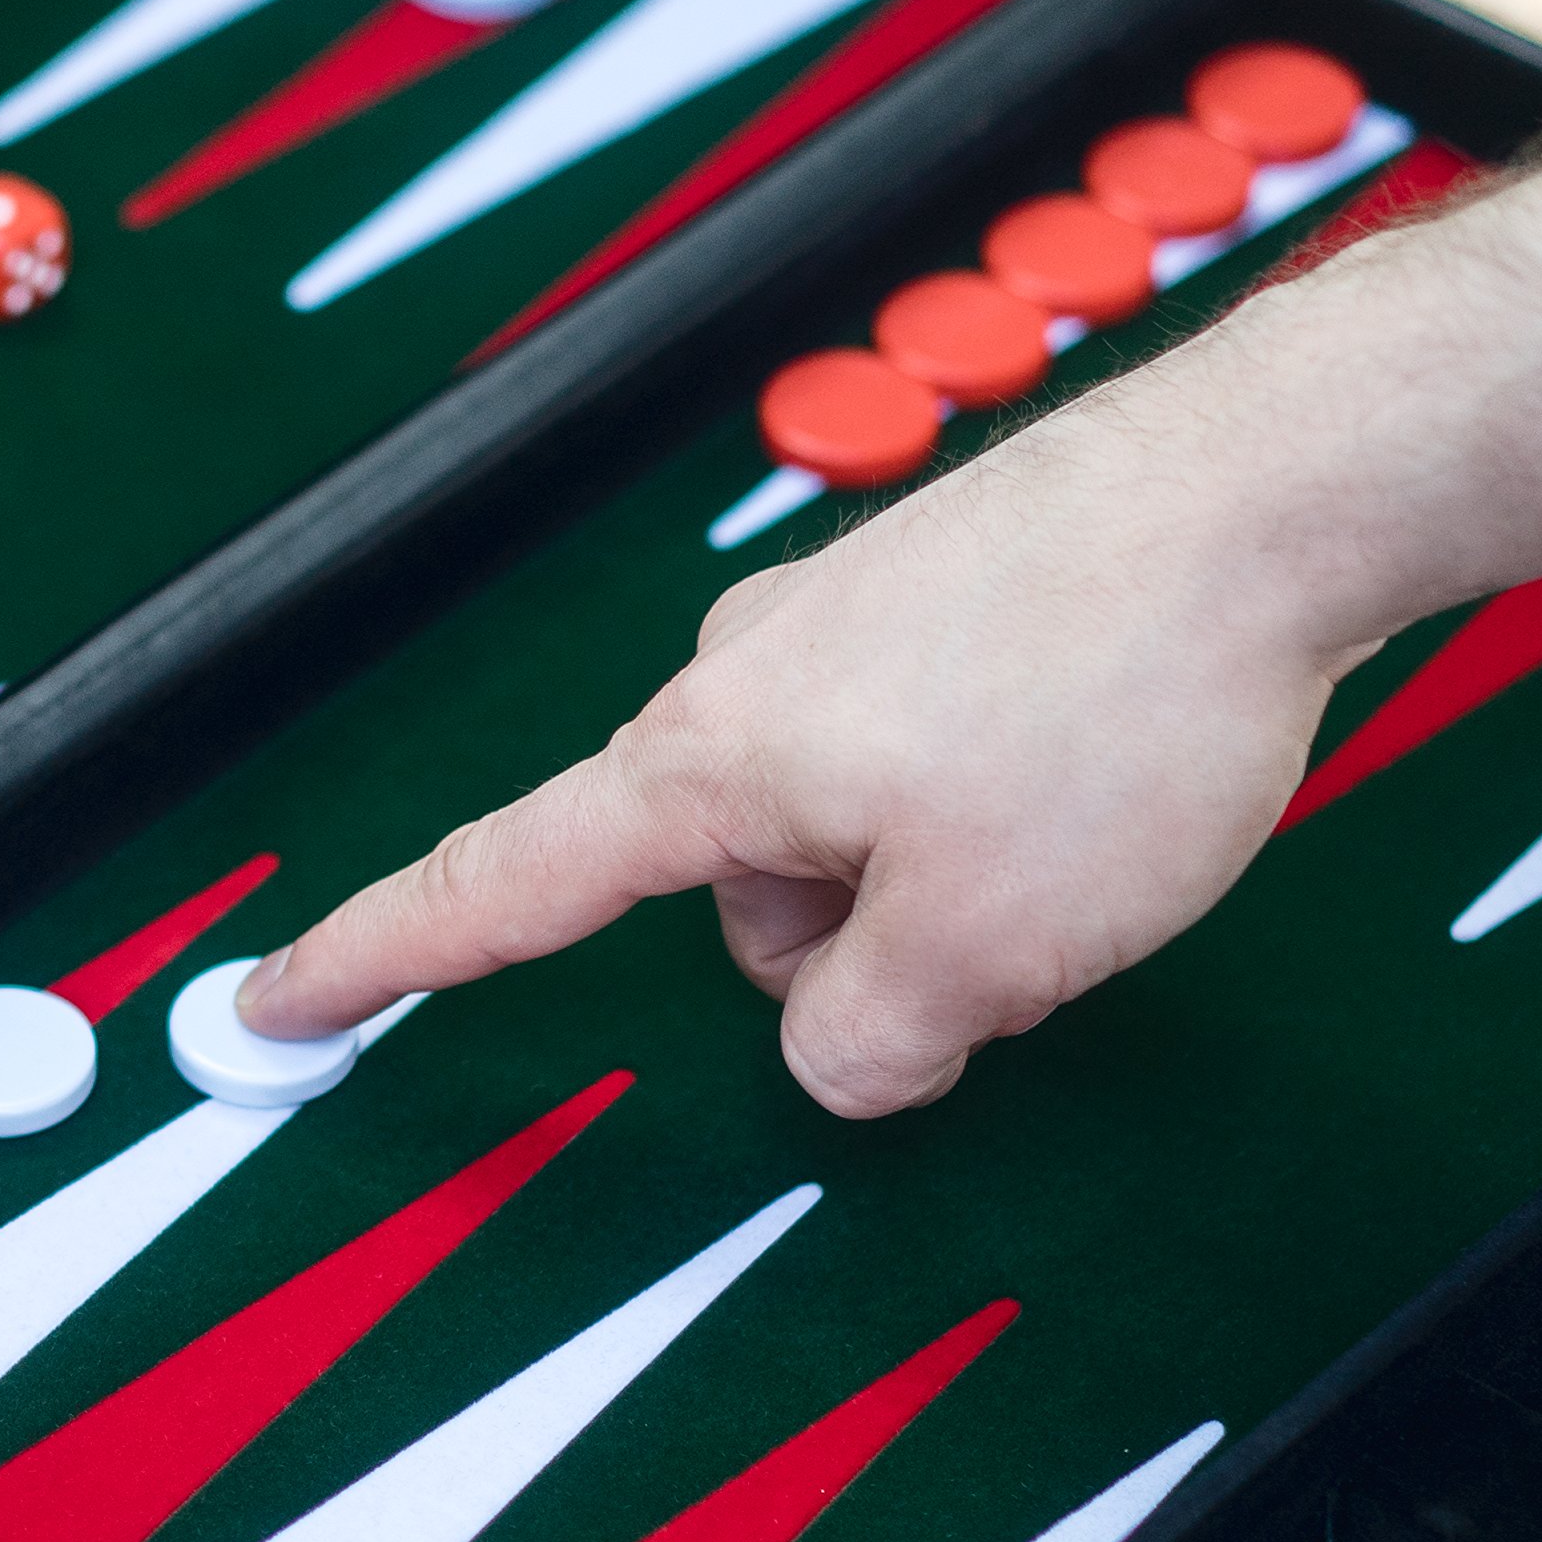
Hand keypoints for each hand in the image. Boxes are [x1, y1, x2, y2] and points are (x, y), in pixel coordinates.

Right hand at [236, 326, 1373, 1116]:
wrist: (1269, 490)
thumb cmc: (1112, 709)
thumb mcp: (984, 948)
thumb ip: (869, 1041)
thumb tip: (843, 1050)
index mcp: (708, 763)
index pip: (501, 882)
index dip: (380, 957)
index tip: (272, 998)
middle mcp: (746, 677)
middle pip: (724, 890)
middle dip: (838, 950)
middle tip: (999, 936)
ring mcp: (843, 622)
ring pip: (834, 832)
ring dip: (925, 881)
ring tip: (1070, 838)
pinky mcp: (938, 598)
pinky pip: (914, 755)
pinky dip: (979, 806)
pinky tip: (1089, 772)